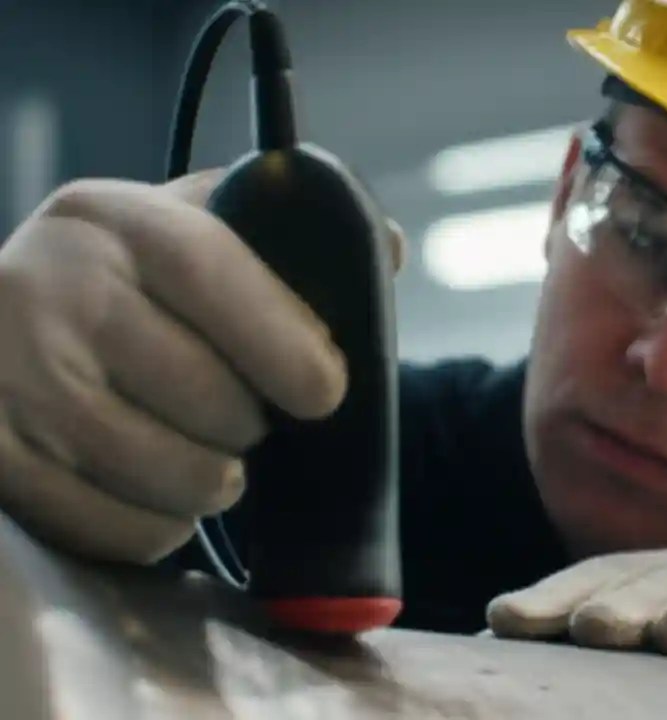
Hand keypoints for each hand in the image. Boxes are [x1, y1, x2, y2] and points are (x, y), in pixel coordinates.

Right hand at [0, 170, 405, 563]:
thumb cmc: (123, 283)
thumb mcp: (186, 228)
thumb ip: (283, 235)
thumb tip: (385, 250)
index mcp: (113, 221)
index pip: (211, 273)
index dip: (285, 343)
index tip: (326, 391)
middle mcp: (45, 287)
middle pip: (206, 394)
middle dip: (252, 425)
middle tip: (244, 418)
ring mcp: (7, 377)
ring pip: (169, 472)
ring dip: (214, 481)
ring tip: (207, 455)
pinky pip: (116, 528)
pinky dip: (158, 526)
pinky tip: (152, 491)